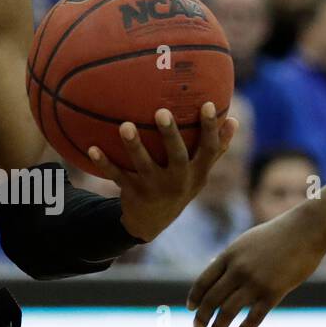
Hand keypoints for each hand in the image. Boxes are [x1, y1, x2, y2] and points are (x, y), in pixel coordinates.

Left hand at [87, 102, 235, 241]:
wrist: (152, 221)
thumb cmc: (179, 185)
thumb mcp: (199, 173)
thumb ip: (216, 149)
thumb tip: (233, 119)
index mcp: (197, 173)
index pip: (209, 150)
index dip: (210, 128)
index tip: (208, 104)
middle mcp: (178, 181)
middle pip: (177, 157)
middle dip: (170, 135)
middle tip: (161, 111)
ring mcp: (155, 188)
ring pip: (144, 166)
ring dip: (134, 146)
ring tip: (125, 125)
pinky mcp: (133, 193)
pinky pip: (117, 176)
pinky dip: (104, 163)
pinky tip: (92, 148)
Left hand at [187, 204, 325, 326]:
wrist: (303, 231)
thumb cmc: (274, 236)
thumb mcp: (244, 243)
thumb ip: (229, 258)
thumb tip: (211, 267)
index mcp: (228, 256)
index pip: (203, 281)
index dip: (195, 297)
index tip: (190, 308)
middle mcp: (237, 270)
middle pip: (212, 298)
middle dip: (202, 316)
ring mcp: (255, 282)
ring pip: (228, 310)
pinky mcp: (274, 292)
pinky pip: (255, 316)